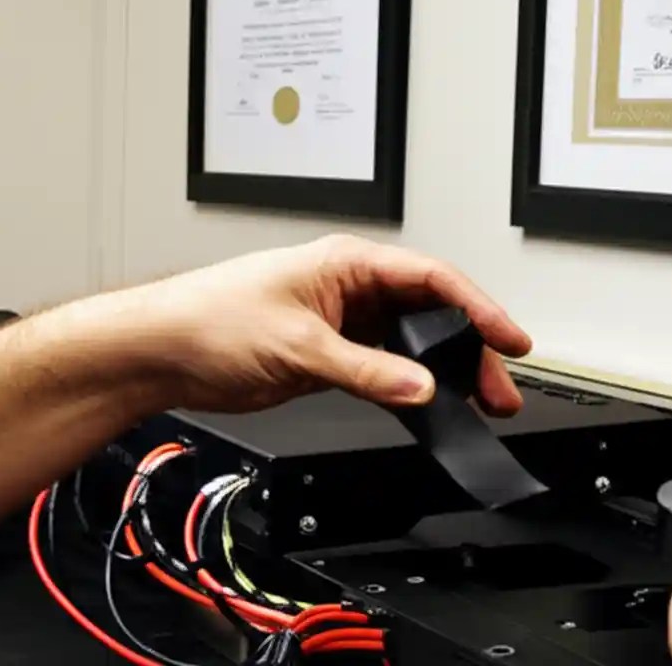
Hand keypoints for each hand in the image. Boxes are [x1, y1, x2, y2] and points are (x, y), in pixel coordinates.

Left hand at [107, 234, 532, 414]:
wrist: (164, 350)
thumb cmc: (211, 319)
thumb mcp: (299, 345)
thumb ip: (365, 372)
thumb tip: (420, 389)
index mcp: (349, 264)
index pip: (432, 279)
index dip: (478, 308)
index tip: (508, 339)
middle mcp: (352, 289)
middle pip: (431, 314)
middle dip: (470, 348)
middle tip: (498, 386)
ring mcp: (344, 323)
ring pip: (412, 345)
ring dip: (444, 373)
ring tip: (477, 401)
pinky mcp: (331, 356)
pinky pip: (386, 370)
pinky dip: (410, 388)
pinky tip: (431, 407)